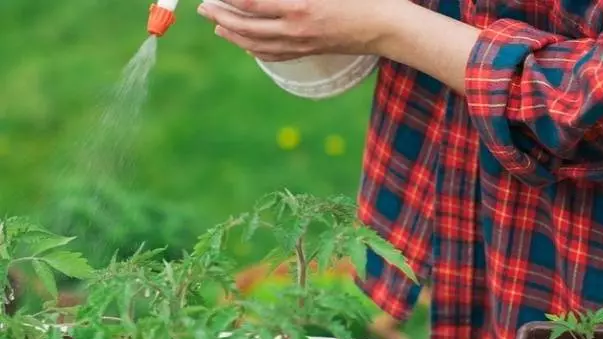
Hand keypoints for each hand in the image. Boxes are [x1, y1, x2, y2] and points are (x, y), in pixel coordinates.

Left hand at [197, 0, 393, 61]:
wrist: (384, 26)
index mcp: (299, 5)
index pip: (251, 1)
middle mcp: (295, 28)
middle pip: (247, 25)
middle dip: (221, 15)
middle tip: (203, 7)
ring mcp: (301, 44)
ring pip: (256, 44)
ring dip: (233, 35)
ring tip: (217, 26)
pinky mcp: (308, 52)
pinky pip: (274, 55)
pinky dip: (254, 50)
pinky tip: (245, 44)